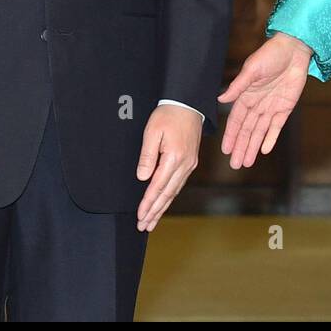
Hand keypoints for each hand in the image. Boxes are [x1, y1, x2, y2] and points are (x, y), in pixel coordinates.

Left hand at [135, 104, 202, 231]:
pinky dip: (170, 197)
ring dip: (162, 208)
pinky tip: (164, 203)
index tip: (140, 216)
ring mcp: (189, 165)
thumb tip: (142, 178)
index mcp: (174, 158)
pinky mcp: (190, 162)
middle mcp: (184, 165)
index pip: (158, 186)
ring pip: (174, 192)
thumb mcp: (152, 131)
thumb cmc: (168, 115)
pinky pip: (178, 184)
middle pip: (167, 194)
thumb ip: (147, 156)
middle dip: (154, 212)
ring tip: (152, 221)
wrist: (189, 104)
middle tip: (143, 226)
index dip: (148, 203)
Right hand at [218, 32, 311, 168]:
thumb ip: (238, 86)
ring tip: (246, 162)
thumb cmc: (270, 54)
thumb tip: (220, 99)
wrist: (294, 49)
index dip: (231, 135)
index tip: (225, 150)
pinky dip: (270, 138)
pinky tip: (264, 150)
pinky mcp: (285, 107)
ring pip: (260, 132)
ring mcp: (271, 107)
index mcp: (246, 95)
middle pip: (247, 130)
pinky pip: (276, 127)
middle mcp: (257, 104)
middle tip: (235, 165)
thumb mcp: (252, 69)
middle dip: (240, 147)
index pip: (236, 120)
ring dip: (252, 147)